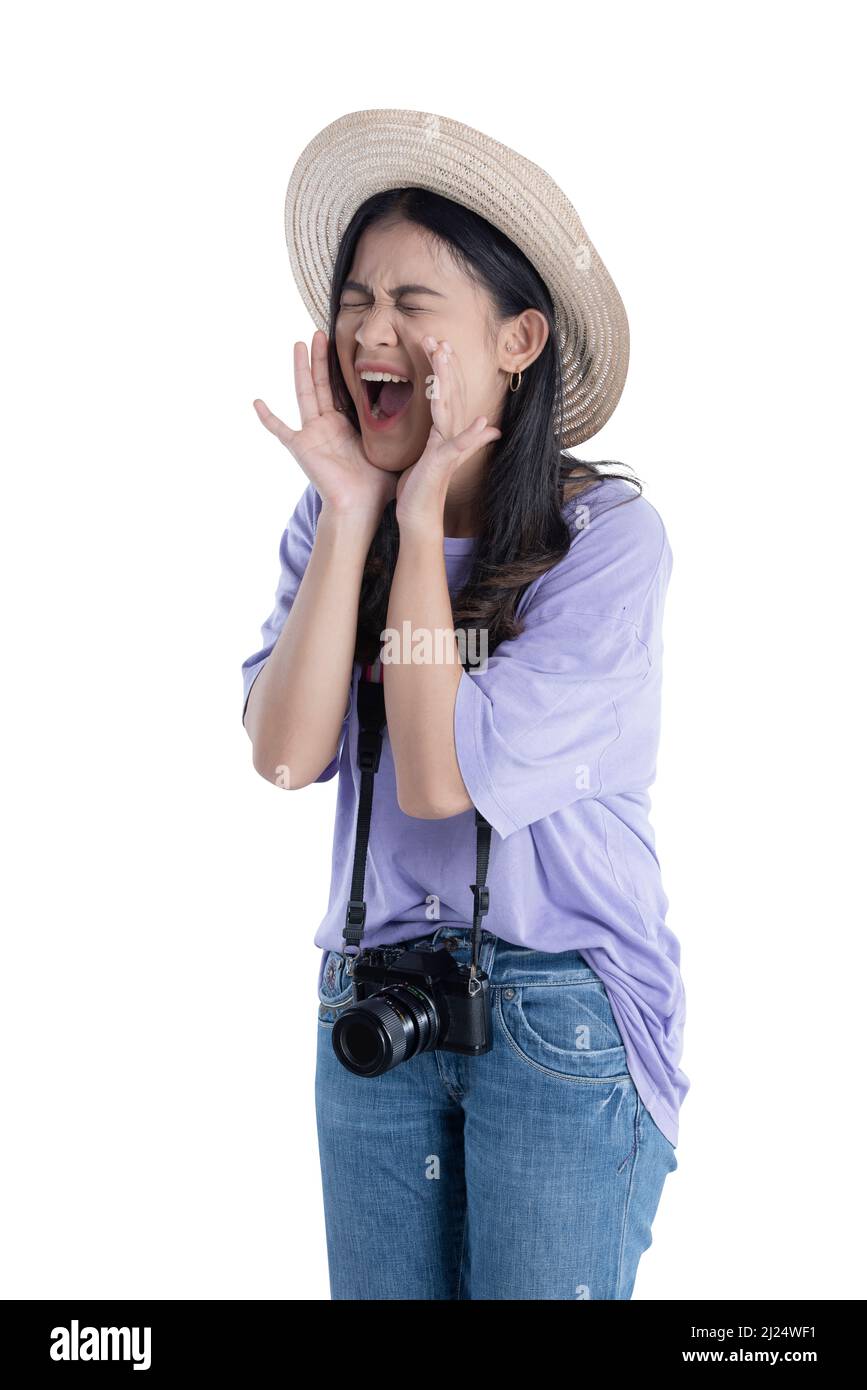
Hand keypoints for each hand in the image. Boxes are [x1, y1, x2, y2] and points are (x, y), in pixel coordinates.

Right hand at [253, 330, 395, 525]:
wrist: (360, 508)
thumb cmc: (375, 486)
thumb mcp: (390, 449)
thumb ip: (400, 433)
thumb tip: (429, 417)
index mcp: (344, 425)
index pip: (340, 388)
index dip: (338, 367)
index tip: (340, 343)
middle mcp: (325, 426)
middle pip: (320, 383)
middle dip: (320, 358)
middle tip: (319, 332)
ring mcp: (311, 434)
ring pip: (304, 394)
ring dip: (300, 369)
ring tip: (298, 345)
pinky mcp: (301, 447)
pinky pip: (280, 430)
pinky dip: (268, 418)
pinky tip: (256, 402)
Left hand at [394, 336, 501, 530]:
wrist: (419, 513)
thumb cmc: (423, 484)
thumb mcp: (438, 454)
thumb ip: (460, 437)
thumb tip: (490, 428)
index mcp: (445, 428)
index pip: (448, 391)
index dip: (445, 367)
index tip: (436, 342)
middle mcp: (451, 433)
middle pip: (451, 392)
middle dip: (445, 365)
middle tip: (436, 338)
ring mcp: (450, 447)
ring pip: (449, 407)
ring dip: (448, 381)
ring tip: (444, 357)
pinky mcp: (446, 462)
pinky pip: (459, 446)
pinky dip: (471, 435)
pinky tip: (481, 422)